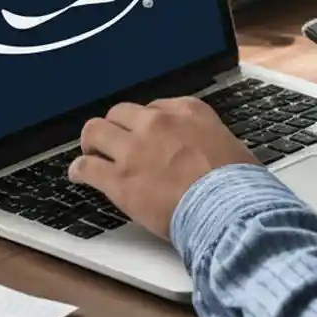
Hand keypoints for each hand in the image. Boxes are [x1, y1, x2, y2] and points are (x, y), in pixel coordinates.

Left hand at [68, 97, 259, 238]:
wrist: (228, 209)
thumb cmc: (238, 185)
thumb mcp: (229, 145)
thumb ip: (207, 140)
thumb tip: (203, 152)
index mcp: (187, 111)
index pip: (155, 108)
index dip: (146, 125)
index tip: (145, 136)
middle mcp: (157, 123)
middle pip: (121, 113)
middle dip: (116, 128)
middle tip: (114, 143)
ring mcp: (134, 149)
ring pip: (95, 131)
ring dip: (92, 142)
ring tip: (92, 154)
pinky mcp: (119, 178)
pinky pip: (86, 166)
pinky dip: (79, 170)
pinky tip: (79, 174)